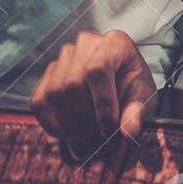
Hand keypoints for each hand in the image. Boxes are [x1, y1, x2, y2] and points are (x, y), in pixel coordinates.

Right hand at [31, 30, 156, 161]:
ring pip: (53, 94)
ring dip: (69, 125)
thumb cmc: (133, 87)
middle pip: (72, 84)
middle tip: (98, 140)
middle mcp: (85, 44)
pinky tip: (70, 135)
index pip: (98, 69)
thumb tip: (129, 131)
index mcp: (115, 43)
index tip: (109, 128)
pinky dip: (53, 125)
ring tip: (87, 139)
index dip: (102, 103)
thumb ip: (136, 112)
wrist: (120, 85)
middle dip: (85, 119)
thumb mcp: (143, 98)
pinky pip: (39, 102)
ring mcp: (63, 58)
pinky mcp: (48, 75)